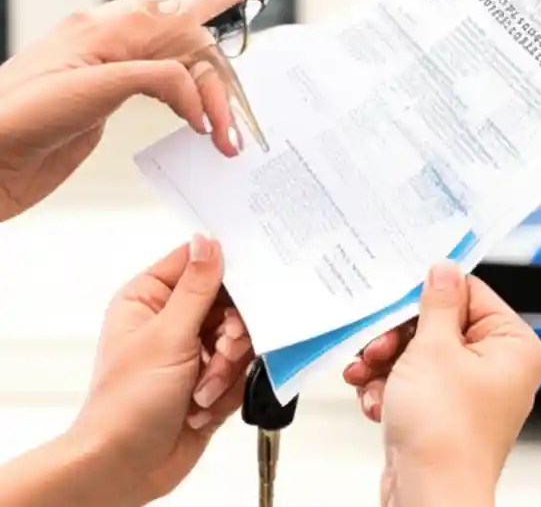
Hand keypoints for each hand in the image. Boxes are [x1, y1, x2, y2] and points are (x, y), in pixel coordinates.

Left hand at [0, 0, 285, 220]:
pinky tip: (200, 129)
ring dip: (209, 105)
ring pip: (182, 74)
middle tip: (233, 125)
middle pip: (190, 47)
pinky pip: (166, 95)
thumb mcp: (91, 91)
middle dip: (222, 82)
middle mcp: (110, 44)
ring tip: (221, 141)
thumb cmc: (15, 119)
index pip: (178, 0)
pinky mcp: (106, 102)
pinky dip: (191, 110)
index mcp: (104, 28)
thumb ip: (155, 79)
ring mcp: (109, 73)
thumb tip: (196, 94)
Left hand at [68, 234, 254, 503]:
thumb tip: (208, 241)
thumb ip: (196, 287)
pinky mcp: (211, 379)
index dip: (225, 271)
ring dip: (227, 367)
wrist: (128, 465)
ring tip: (203, 389)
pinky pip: (242, 369)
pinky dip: (228, 388)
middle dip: (231, 333)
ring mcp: (192, 351)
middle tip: (221, 349)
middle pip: (229, 303)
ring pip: (240, 338)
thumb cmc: (127, 403)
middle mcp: (171, 322)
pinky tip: (203, 405)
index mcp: (148, 300)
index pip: (196, 264)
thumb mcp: (167, 336)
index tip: (246, 285)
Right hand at [343, 263, 540, 506]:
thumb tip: (444, 270)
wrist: (429, 497)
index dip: (429, 297)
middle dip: (399, 337)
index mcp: (515, 345)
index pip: (472, 294)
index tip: (398, 301)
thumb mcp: (434, 349)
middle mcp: (501, 369)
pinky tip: (375, 401)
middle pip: (441, 326)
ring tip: (367, 375)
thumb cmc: (445, 435)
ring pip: (421, 356)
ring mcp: (472, 394)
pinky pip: (414, 386)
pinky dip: (389, 390)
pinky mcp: (446, 416)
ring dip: (387, 364)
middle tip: (377, 346)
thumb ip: (437, 303)